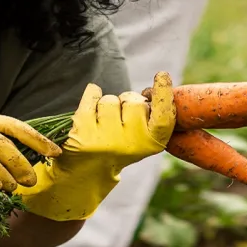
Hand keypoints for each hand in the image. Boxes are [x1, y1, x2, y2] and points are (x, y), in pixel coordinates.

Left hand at [14, 71, 175, 220]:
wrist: (87, 171)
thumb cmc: (117, 146)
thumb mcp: (141, 138)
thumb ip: (149, 115)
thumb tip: (157, 81)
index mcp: (151, 144)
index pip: (164, 116)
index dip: (164, 94)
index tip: (162, 75)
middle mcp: (130, 144)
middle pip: (133, 100)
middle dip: (126, 102)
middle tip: (118, 122)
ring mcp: (105, 139)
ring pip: (110, 99)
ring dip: (105, 104)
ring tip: (102, 124)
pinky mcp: (83, 133)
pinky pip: (92, 96)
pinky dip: (91, 96)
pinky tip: (90, 112)